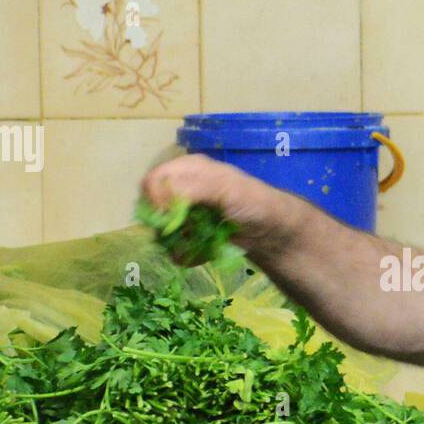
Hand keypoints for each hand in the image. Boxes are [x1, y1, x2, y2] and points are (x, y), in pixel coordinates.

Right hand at [140, 154, 286, 248]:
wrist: (272, 232)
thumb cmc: (254, 202)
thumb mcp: (226, 189)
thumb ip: (194, 188)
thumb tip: (163, 197)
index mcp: (188, 169)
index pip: (153, 181)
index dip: (155, 200)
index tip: (168, 218)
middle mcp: (182, 188)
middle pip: (151, 208)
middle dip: (163, 226)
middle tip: (181, 234)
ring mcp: (185, 213)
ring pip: (160, 231)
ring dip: (175, 244)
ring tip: (196, 246)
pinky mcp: (190, 234)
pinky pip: (174, 247)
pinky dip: (185, 254)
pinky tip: (201, 255)